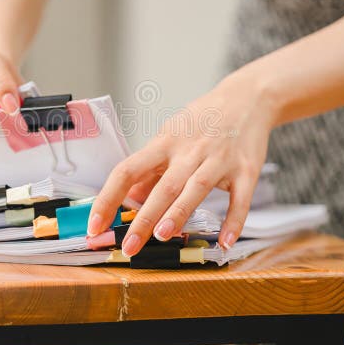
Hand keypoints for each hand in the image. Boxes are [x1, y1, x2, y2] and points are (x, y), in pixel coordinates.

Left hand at [87, 71, 276, 254]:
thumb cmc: (203, 121)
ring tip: (162, 236)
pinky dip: (234, 222)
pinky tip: (224, 242)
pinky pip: (240, 199)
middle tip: (129, 246)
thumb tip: (129, 198)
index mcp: (164, 143)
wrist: (248, 98)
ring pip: (196, 188)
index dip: (108, 198)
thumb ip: (152, 169)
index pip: (128, 170)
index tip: (95, 225)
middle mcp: (190, 151)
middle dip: (144, 218)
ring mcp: (219, 160)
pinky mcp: (246, 169)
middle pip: (163, 186)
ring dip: (179, 213)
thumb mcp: (170, 136)